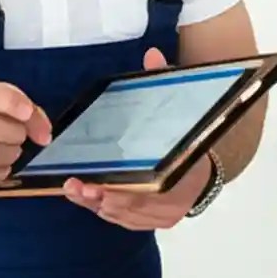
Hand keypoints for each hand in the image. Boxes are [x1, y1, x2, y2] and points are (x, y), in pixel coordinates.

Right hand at [0, 80, 52, 198]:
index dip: (8, 101)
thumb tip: (44, 133)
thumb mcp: (3, 114)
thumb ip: (28, 115)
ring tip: (12, 153)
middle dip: (10, 132)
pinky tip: (0, 168)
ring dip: (9, 155)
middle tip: (21, 138)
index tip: (28, 113)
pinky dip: (0, 172)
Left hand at [62, 48, 212, 230]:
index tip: (99, 184)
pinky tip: (85, 200)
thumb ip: (165, 83)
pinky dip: (104, 213)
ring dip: (97, 206)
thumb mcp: (180, 109)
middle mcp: (175, 203)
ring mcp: (163, 216)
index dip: (125, 192)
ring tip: (73, 191)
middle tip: (77, 186)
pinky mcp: (152, 223)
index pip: (154, 192)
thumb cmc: (188, 137)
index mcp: (187, 176)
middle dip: (101, 198)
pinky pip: (125, 222)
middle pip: (134, 207)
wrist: (203, 166)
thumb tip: (152, 54)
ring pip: (125, 216)